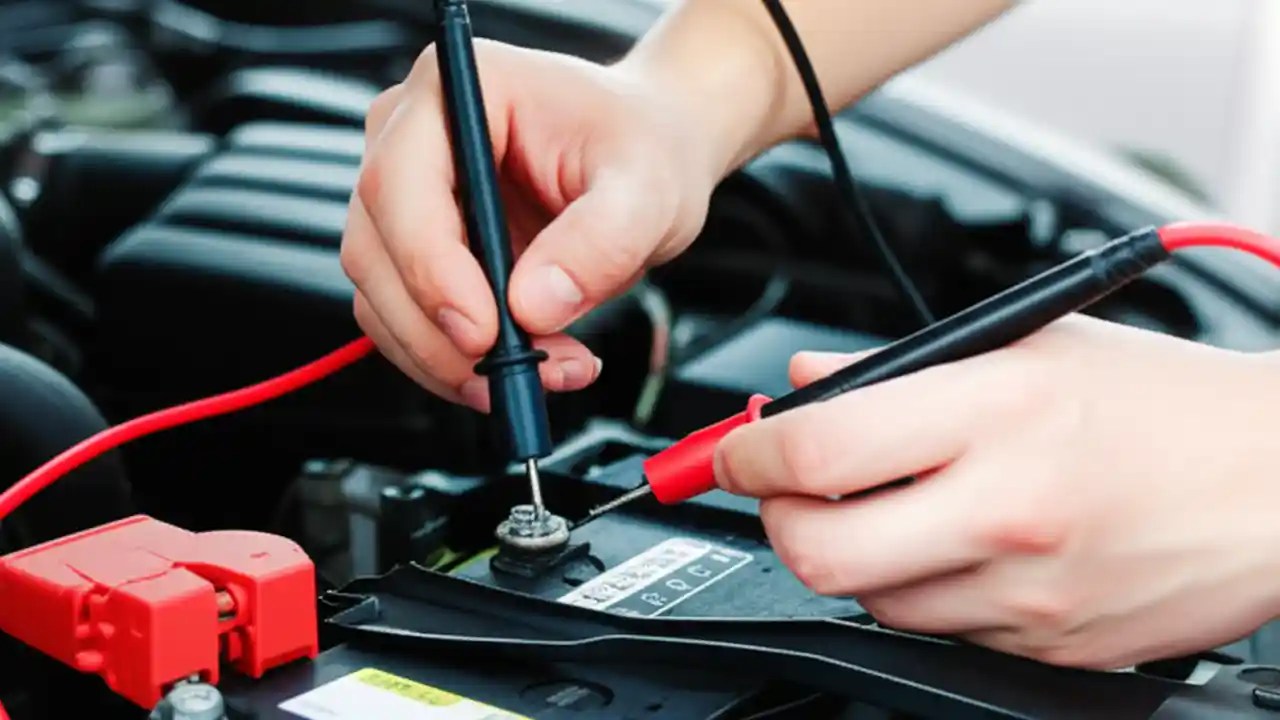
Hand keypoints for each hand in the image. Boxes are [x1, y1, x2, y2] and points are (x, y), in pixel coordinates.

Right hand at [341, 41, 727, 410]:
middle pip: (376, 252)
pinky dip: (457, 362)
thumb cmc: (645, 149)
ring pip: (382, 300)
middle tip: (525, 370)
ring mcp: (403, 198)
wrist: (649, 159)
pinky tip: (528, 364)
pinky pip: (407, 323)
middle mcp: (408, 137)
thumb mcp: (648, 189)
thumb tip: (533, 306)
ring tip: (549, 369)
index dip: (430, 269)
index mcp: (456, 90)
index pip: (400, 186)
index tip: (484, 334)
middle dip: (441, 333)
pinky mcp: (415, 252)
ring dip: (451, 359)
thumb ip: (598, 241)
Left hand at [715, 315, 1279, 668]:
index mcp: (997, 409)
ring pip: (870, 599)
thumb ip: (899, 366)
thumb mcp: (1031, 344)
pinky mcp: (1050, 646)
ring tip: (888, 510)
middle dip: (774, 518)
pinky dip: (918, 591)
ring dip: (850, 556)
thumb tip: (806, 383)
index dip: (748, 452)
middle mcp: (1007, 506)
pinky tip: (956, 547)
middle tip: (782, 490)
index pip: (818, 448)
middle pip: (817, 548)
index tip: (737, 447)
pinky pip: (938, 629)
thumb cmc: (1169, 402)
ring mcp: (1028, 589)